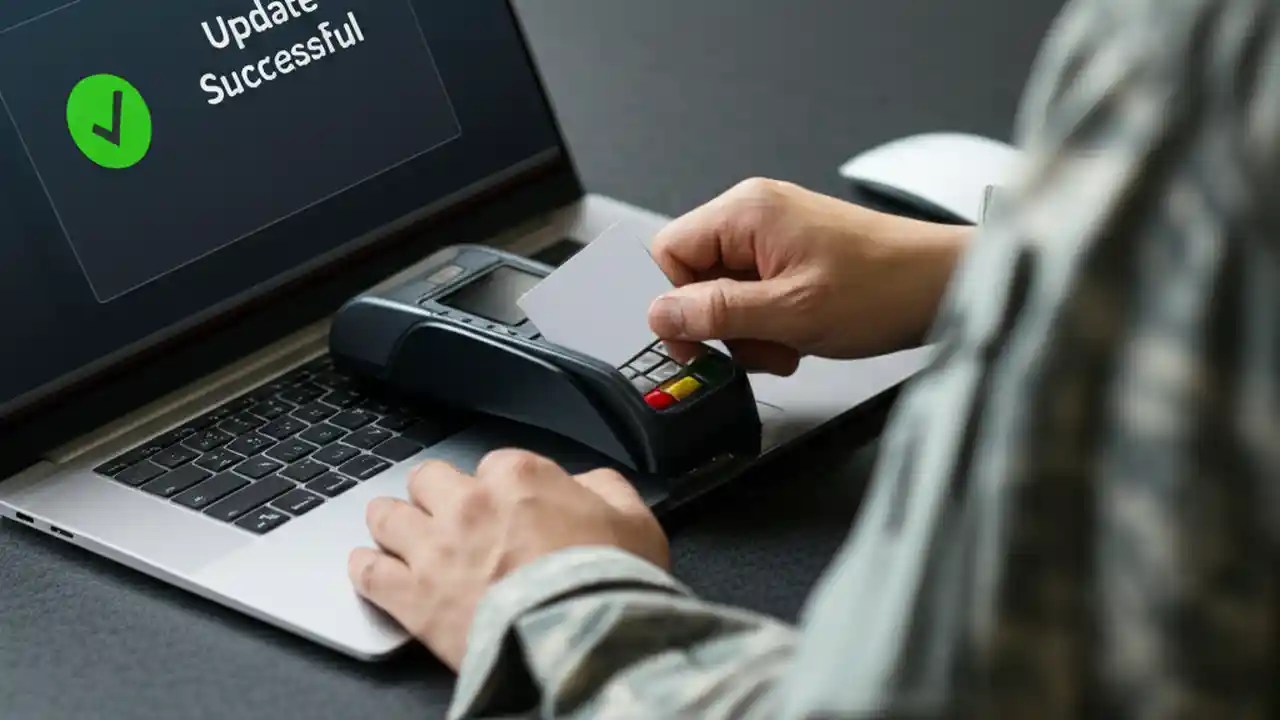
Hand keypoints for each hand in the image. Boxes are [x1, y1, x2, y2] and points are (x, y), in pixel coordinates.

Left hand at [348, 450, 668, 670]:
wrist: (583, 637)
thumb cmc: (609, 583)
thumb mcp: (634, 518)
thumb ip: (605, 488)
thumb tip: (589, 484)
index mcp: (519, 477)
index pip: (495, 463)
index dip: (500, 487)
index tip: (507, 506)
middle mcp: (469, 504)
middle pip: (429, 480)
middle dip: (436, 495)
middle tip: (446, 512)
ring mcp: (435, 550)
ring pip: (387, 517)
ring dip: (392, 522)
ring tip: (395, 529)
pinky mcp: (414, 598)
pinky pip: (368, 572)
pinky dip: (365, 567)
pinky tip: (367, 565)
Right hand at [648, 178, 970, 374]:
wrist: (944, 287)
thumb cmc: (885, 287)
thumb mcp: (788, 312)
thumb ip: (716, 314)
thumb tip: (659, 314)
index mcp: (746, 211)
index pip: (669, 252)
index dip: (675, 302)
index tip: (696, 342)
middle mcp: (756, 214)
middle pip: (696, 275)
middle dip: (721, 323)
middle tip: (756, 346)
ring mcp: (776, 235)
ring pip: (726, 292)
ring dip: (749, 330)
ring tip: (788, 343)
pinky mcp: (794, 256)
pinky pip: (756, 294)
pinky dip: (770, 324)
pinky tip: (799, 337)